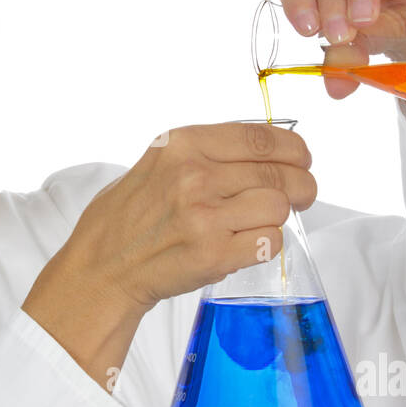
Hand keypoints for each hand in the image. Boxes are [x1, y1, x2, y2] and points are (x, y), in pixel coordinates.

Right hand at [60, 123, 316, 313]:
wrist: (101, 269)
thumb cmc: (126, 218)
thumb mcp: (156, 163)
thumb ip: (204, 153)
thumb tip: (261, 150)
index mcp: (182, 144)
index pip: (259, 137)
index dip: (292, 148)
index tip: (302, 157)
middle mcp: (195, 176)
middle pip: (278, 173)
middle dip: (301, 184)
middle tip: (304, 193)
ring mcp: (205, 217)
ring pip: (277, 207)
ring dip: (277, 216)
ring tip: (260, 222)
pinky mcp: (214, 255)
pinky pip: (269, 242)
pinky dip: (267, 244)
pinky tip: (247, 244)